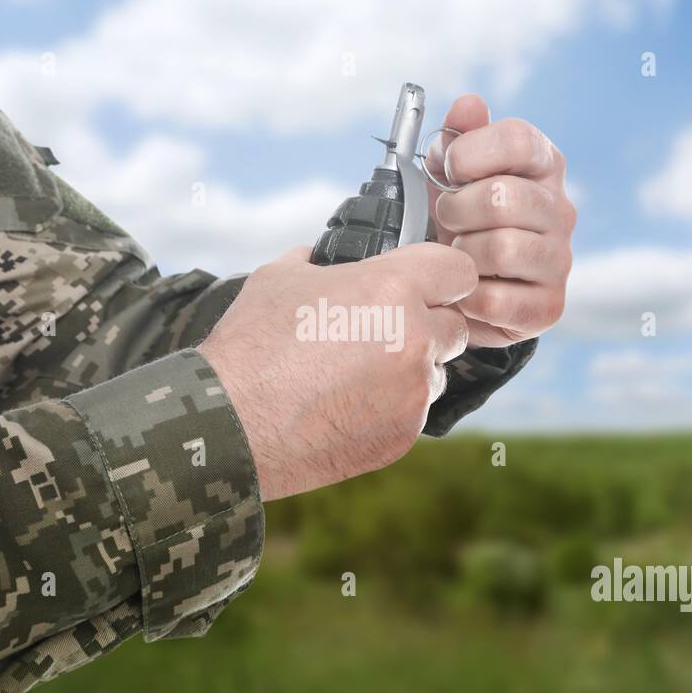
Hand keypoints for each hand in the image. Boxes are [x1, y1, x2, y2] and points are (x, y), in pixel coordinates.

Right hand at [199, 243, 477, 500]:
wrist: (232, 424)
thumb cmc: (252, 345)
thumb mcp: (281, 277)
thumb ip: (320, 261)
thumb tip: (322, 257)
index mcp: (392, 288)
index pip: (459, 271)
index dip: (444, 276)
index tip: (430, 284)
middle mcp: (415, 339)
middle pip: (454, 326)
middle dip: (427, 325)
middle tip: (383, 331)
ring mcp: (412, 392)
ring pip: (435, 372)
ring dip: (411, 368)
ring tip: (356, 373)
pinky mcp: (403, 435)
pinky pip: (414, 411)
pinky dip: (391, 407)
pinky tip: (347, 404)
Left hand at [425, 94, 574, 347]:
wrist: (465, 287)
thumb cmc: (462, 221)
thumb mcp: (451, 175)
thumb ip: (458, 137)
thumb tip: (469, 105)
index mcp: (542, 166)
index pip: (518, 139)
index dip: (471, 153)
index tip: (449, 169)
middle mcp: (560, 210)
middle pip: (504, 197)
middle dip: (457, 209)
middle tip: (446, 221)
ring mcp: (560, 260)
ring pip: (503, 249)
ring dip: (463, 255)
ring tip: (457, 256)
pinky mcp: (549, 306)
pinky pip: (497, 299)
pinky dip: (468, 297)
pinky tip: (465, 290)